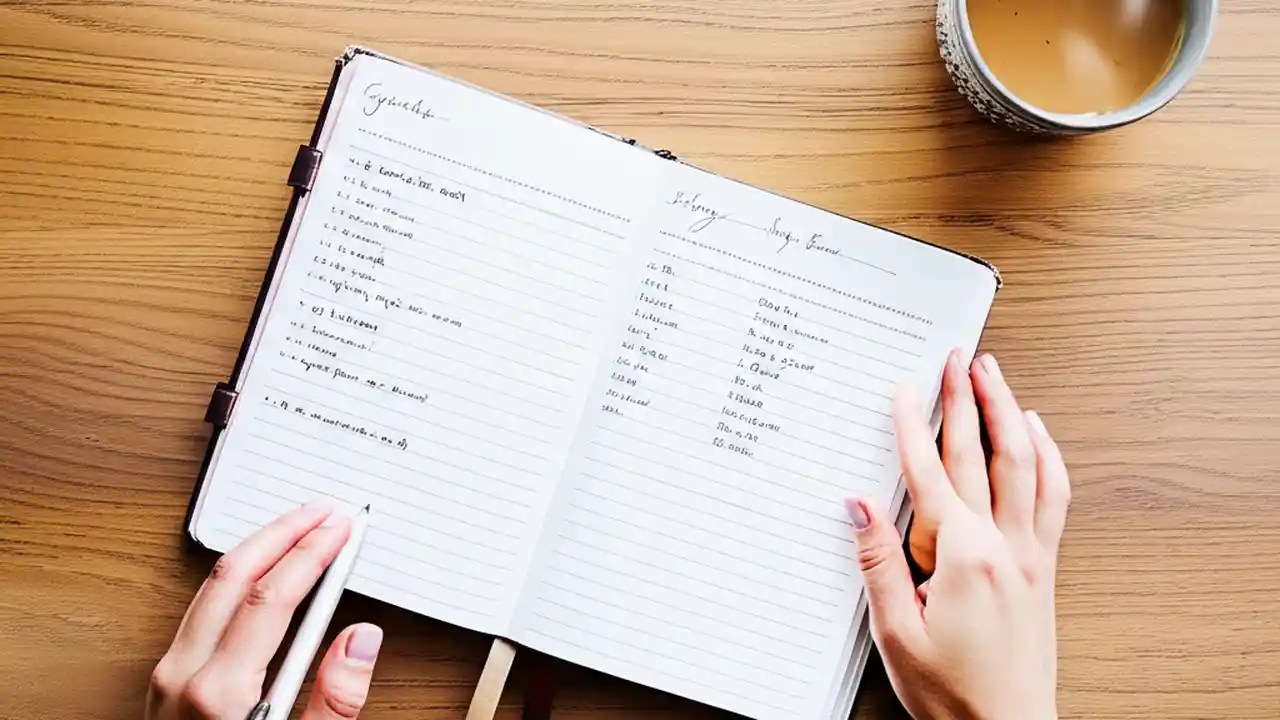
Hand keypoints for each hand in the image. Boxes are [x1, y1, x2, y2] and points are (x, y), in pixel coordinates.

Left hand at [148, 500, 382, 719]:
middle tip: (322, 510)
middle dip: (282, 531)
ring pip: (211, 586)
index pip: (271, 596)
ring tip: (298, 529)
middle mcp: (183, 675)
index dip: (311, 552)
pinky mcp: (166, 683)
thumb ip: (333, 703)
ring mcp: (167, 677)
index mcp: (217, 693)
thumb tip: (360, 640)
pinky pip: (201, 607)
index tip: (339, 528)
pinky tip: (263, 571)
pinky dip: (238, 577)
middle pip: (232, 574)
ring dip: (258, 548)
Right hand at [848, 351, 1068, 719]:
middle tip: (956, 356)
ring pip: (1026, 463)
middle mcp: (1004, 546)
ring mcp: (1031, 553)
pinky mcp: (1044, 567)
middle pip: (982, 454)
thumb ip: (878, 563)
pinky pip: (1054, 495)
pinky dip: (1048, 456)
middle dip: (966, 398)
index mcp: (964, 558)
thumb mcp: (897, 633)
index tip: (904, 388)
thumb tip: (858, 506)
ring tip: (995, 373)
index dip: (914, 425)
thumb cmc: (953, 693)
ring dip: (1009, 411)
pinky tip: (1037, 433)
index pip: (931, 474)